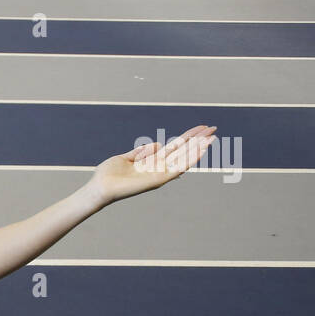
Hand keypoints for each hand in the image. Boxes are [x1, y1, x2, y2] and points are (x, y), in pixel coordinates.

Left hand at [88, 124, 217, 204]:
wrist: (100, 187)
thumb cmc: (108, 175)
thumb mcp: (125, 158)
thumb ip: (140, 151)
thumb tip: (157, 144)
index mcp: (152, 161)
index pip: (175, 146)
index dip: (188, 136)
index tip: (201, 128)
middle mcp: (159, 167)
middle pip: (183, 150)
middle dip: (198, 139)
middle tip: (214, 128)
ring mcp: (160, 173)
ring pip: (184, 158)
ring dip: (199, 147)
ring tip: (213, 136)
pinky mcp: (158, 179)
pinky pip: (178, 168)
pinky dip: (190, 159)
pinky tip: (201, 149)